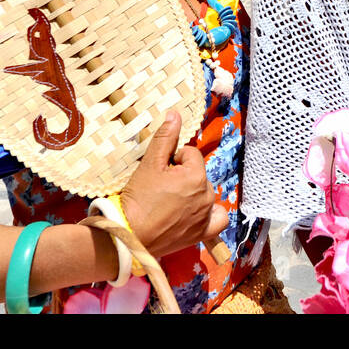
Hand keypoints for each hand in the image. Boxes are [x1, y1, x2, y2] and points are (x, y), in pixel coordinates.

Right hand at [119, 111, 227, 258]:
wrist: (129, 234)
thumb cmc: (139, 198)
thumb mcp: (150, 163)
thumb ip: (165, 137)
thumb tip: (175, 114)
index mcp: (196, 176)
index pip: (190, 155)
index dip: (174, 159)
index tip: (159, 172)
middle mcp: (206, 195)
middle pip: (198, 174)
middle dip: (183, 176)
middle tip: (161, 188)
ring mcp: (205, 215)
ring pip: (205, 194)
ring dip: (193, 193)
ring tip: (172, 201)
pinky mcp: (202, 233)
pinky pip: (218, 219)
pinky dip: (212, 214)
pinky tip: (199, 213)